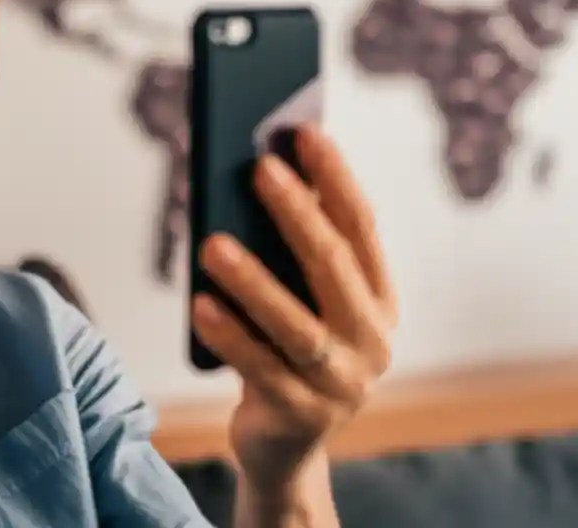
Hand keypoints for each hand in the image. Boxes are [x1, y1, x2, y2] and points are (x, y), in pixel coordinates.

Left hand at [192, 126, 396, 492]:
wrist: (282, 447)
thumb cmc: (283, 351)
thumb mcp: (298, 302)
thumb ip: (290, 251)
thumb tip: (259, 171)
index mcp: (379, 299)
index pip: (361, 226)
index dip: (334, 177)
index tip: (304, 130)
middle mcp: (372, 340)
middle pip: (331, 266)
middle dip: (296, 213)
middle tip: (258, 169)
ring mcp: (341, 383)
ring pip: (295, 322)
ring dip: (253, 279)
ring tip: (211, 242)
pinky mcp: (301, 416)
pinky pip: (259, 367)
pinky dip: (229, 335)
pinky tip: (199, 304)